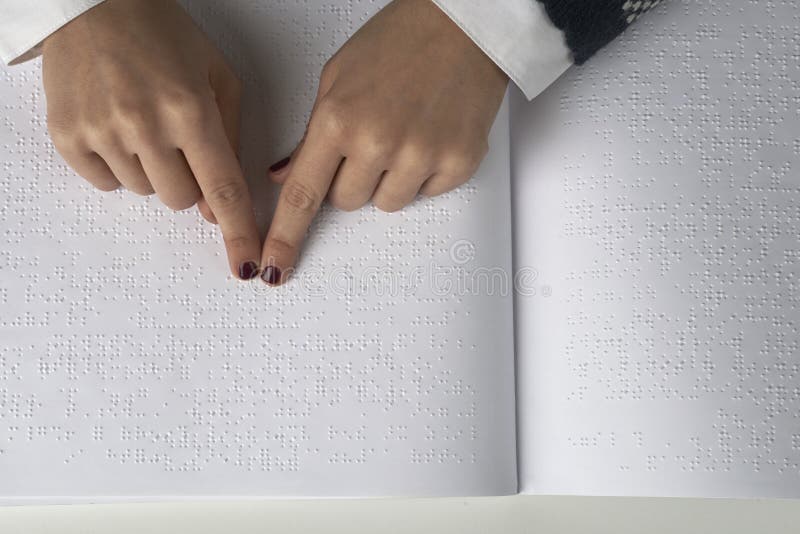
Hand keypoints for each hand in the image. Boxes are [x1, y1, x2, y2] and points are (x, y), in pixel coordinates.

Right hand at [42, 0, 261, 279]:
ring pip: (145, 193)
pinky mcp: (66, 135)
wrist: (92, 3)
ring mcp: (100, 131)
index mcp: (189, 107)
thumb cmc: (164, 35)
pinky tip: (117, 128)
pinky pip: (105, 184)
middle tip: (180, 142)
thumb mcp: (217, 76)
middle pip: (181, 201)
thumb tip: (216, 207)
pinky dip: (118, 166)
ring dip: (154, 171)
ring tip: (145, 123)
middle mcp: (143, 124)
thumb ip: (229, 140)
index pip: (222, 188)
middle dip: (191, 182)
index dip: (238, 232)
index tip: (247, 265)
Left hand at [259, 0, 508, 285]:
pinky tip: (430, 133)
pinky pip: (428, 193)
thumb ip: (311, 133)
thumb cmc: (400, 41)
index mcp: (339, 119)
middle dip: (350, 178)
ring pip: (387, 203)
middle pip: (346, 202)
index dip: (284, 237)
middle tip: (369, 139)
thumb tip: (288, 175)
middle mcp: (379, 142)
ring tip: (403, 132)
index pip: (303, 195)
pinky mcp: (459, 162)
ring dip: (388, 178)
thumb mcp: (337, 77)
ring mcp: (422, 155)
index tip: (272, 268)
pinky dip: (426, 171)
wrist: (464, 25)